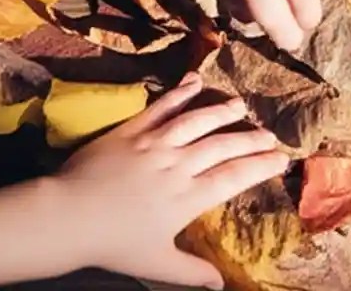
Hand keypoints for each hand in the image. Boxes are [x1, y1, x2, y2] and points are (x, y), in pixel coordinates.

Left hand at [49, 74, 286, 288]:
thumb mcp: (157, 263)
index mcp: (188, 198)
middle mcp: (178, 166)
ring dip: (222, 112)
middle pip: (222, 146)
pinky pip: (161, 108)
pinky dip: (180, 93)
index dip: (260, 166)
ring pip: (197, 121)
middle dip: (250, 139)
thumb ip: (192, 272)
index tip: (281, 158)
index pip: (234, 177)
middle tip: (270, 134)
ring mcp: (155, 144)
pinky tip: (195, 81)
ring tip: (241, 106)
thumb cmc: (113, 244)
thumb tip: (220, 285)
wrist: (68, 216)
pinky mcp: (131, 131)